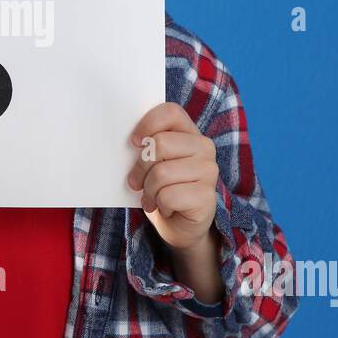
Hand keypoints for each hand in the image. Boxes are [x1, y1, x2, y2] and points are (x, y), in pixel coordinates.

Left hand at [127, 102, 219, 250]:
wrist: (179, 226)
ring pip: (161, 173)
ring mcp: (209, 171)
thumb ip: (146, 148)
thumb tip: (129, 143)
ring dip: (149, 191)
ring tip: (152, 198)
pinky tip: (166, 209)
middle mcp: (204, 147)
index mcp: (189, 133)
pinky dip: (160, 205)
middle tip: (137, 182)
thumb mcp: (151, 164)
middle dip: (140, 167)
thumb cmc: (162, 189)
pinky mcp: (207, 196)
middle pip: (160, 144)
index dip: (148, 124)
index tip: (134, 143)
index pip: (170, 112)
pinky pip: (169, 196)